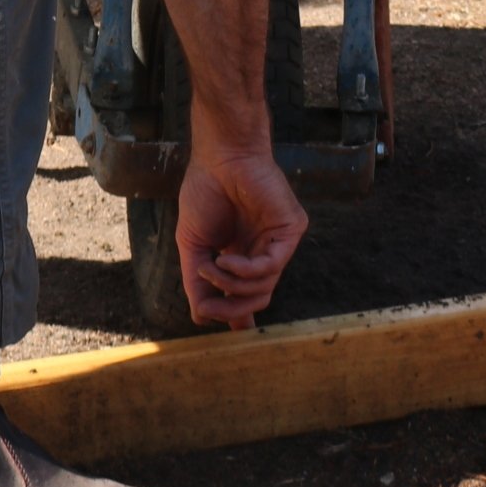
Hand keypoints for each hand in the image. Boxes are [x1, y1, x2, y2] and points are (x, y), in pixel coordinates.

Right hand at [175, 146, 307, 330]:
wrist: (219, 156)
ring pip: (263, 288)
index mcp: (243, 252)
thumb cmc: (205, 191)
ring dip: (230, 284)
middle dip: (229, 306)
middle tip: (206, 301)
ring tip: (210, 266)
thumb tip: (200, 317)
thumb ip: (197, 281)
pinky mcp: (292, 230)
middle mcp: (264, 249)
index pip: (247, 293)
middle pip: (256, 298)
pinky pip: (271, 267)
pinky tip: (225, 259)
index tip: (226, 329)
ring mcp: (279, 241)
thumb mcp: (193, 245)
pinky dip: (244, 271)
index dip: (236, 315)